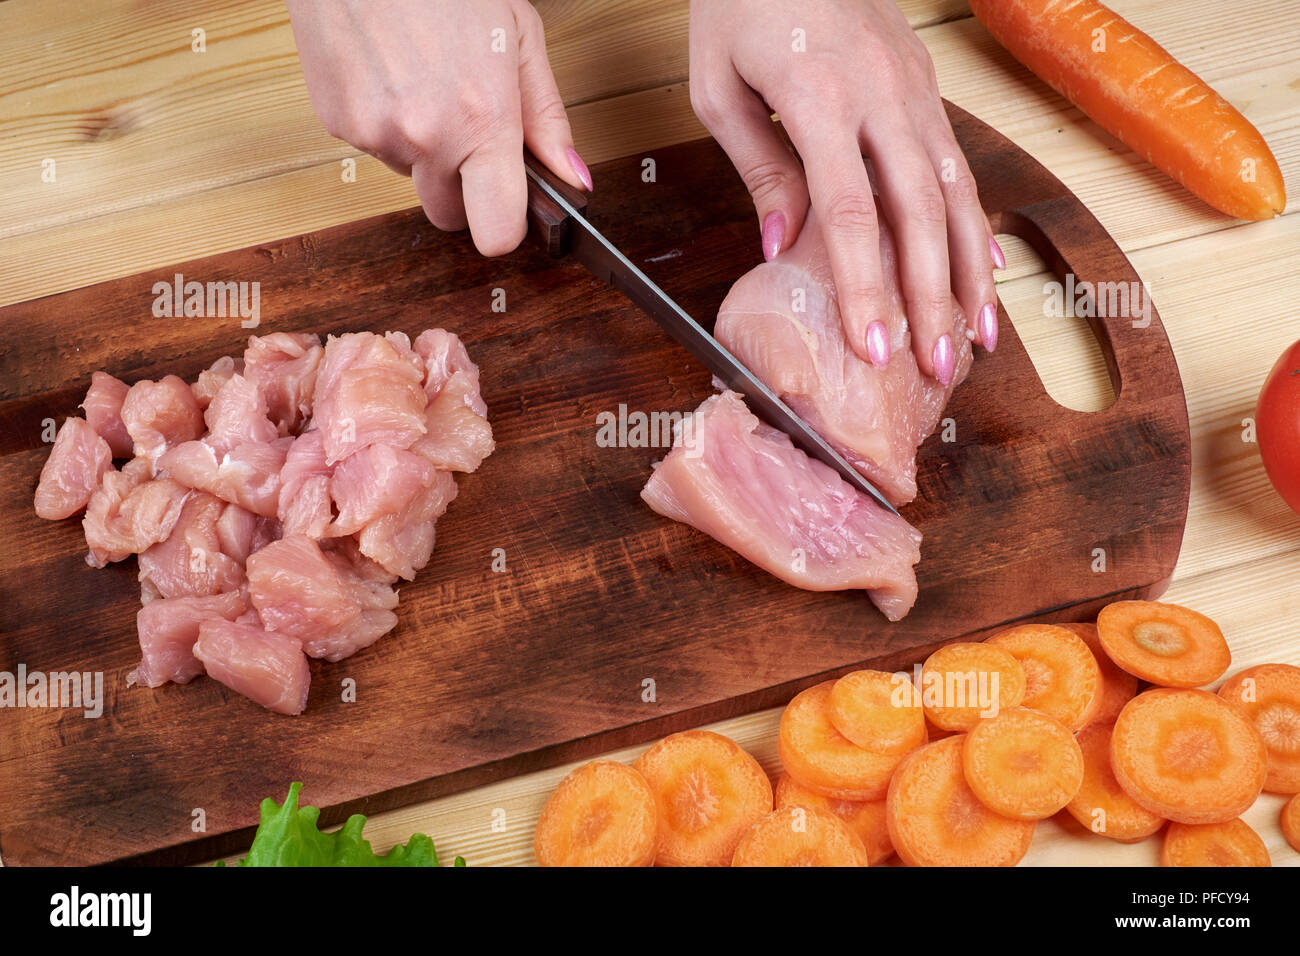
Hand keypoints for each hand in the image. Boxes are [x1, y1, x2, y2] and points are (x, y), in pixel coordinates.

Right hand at [286, 0, 591, 256]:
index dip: (506, 227)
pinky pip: (374, 147)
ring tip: (427, 82)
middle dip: (464, 188)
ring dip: (424, 149)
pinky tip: (394, 74)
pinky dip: (387, 123)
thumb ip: (547, 118)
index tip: (511, 209)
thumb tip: (573, 177)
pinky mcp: (337, 121)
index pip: (496, 233)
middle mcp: (424, 137)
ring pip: (411, 176)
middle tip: (469, 131)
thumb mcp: (520, 36)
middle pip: (449, 215)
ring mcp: (374, 133)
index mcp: (480, 120)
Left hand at [689, 0, 999, 380]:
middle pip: (918, 214)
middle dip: (931, 299)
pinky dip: (972, 221)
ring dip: (968, 271)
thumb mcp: (718, 86)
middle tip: (940, 366)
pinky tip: (981, 267)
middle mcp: (882, 95)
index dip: (865, 287)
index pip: (849, 214)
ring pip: (955, 191)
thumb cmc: (740, 1)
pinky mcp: (924, 84)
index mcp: (821, 98)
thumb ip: (758, 167)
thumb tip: (780, 246)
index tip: (872, 347)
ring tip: (979, 336)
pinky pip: (957, 162)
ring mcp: (913, 88)